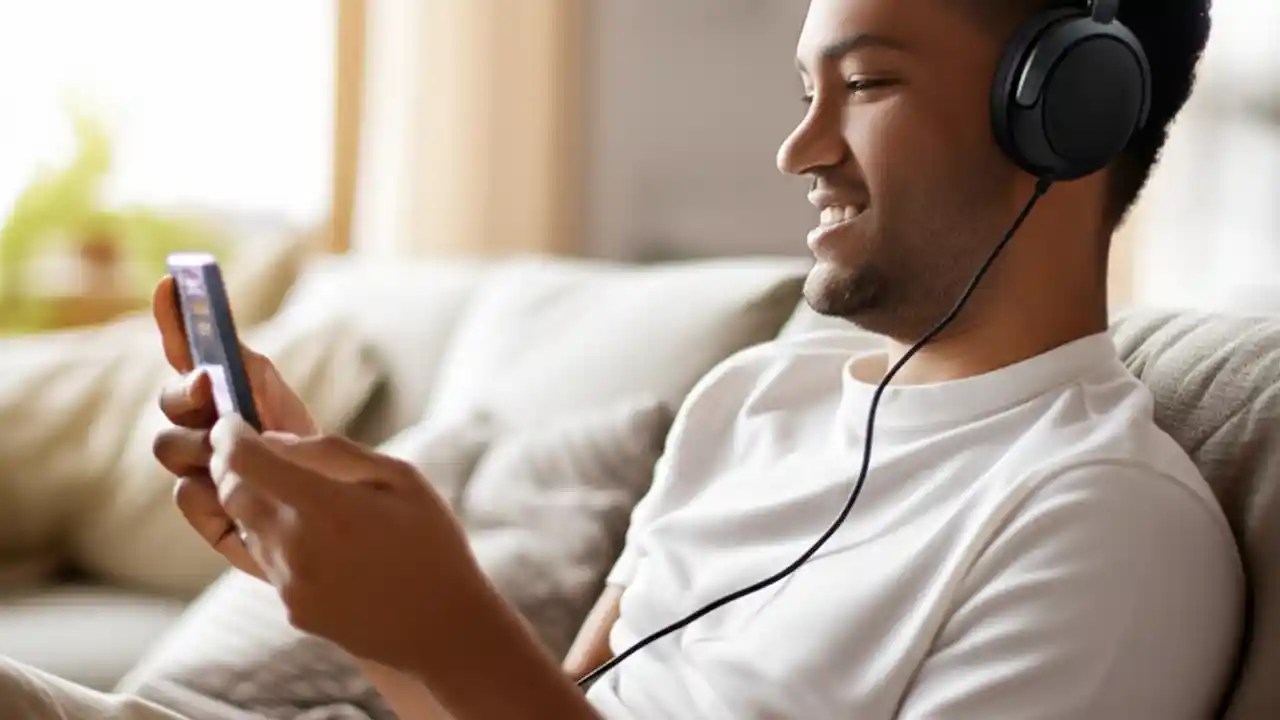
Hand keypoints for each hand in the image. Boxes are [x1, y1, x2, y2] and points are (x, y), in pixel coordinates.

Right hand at [150, 276, 317, 579]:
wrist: (340, 528)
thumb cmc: (319, 462)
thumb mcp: (290, 412)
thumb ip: (255, 379)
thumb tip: (226, 354)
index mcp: (229, 396)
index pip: (189, 351)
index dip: (175, 316)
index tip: (173, 281)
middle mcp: (206, 429)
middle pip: (170, 400)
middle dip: (185, 392)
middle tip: (209, 388)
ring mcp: (201, 469)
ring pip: (170, 446)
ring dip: (201, 446)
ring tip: (242, 457)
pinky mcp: (206, 513)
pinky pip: (188, 495)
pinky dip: (215, 496)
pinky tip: (243, 503)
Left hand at [207, 416, 489, 671]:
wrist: (444, 628)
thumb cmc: (431, 543)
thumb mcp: (401, 478)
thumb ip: (334, 453)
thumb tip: (277, 442)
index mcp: (325, 506)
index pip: (242, 461)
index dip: (228, 435)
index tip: (233, 424)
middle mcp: (294, 546)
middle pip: (230, 494)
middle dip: (232, 467)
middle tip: (257, 452)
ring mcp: (289, 583)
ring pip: (245, 528)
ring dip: (256, 504)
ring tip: (300, 496)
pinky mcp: (291, 608)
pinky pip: (267, 562)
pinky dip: (278, 539)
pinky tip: (322, 540)